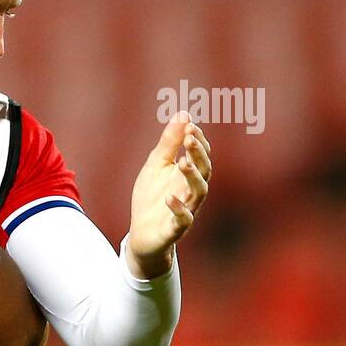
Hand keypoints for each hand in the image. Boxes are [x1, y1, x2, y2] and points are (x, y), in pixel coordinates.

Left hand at [125, 110, 211, 278]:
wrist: (141, 233)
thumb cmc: (151, 197)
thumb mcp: (156, 165)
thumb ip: (169, 142)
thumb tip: (184, 113)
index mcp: (188, 175)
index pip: (201, 156)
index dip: (198, 141)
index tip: (190, 126)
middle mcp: (192, 192)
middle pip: (204, 171)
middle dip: (198, 154)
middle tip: (189, 138)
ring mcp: (186, 210)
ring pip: (198, 193)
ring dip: (193, 176)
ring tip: (182, 161)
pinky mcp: (174, 229)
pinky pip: (182, 220)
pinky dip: (178, 209)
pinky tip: (169, 198)